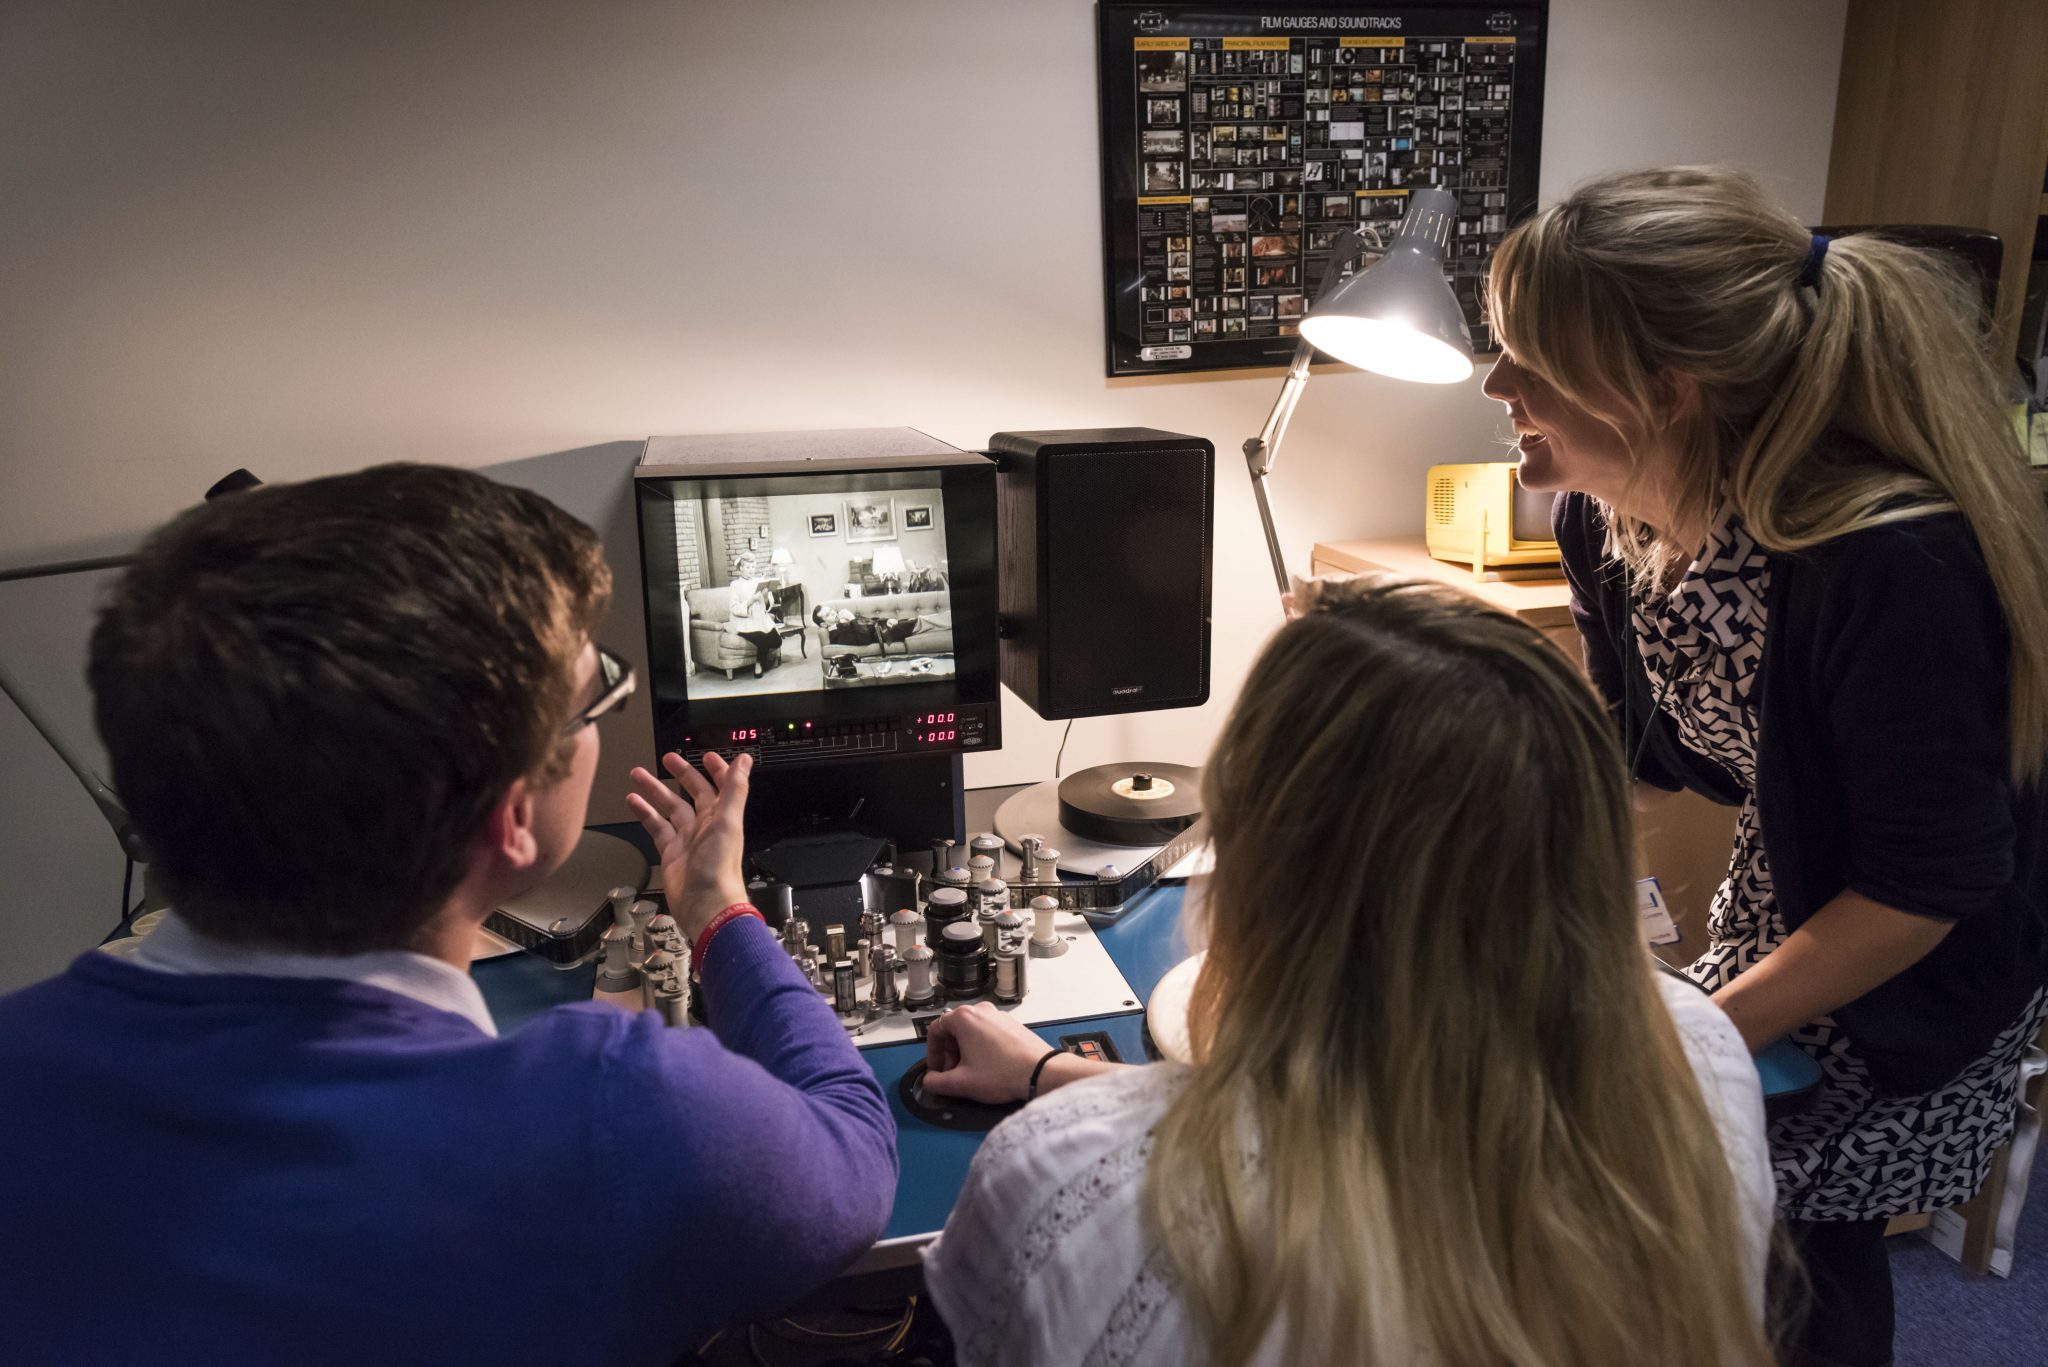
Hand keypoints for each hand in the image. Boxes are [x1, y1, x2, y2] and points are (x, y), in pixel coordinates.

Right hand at [626, 751, 752, 939]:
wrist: (706, 905)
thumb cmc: (720, 868)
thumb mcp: (728, 822)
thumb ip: (735, 790)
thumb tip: (745, 760)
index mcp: (722, 816)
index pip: (720, 786)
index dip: (715, 770)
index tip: (706, 755)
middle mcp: (705, 826)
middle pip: (691, 794)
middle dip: (680, 775)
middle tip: (667, 758)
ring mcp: (687, 839)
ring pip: (669, 808)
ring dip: (655, 791)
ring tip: (637, 775)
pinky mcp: (670, 853)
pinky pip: (656, 827)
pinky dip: (645, 813)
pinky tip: (633, 801)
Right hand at [921, 1002, 1055, 1103]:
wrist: (1041, 1072)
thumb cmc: (1006, 1073)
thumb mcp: (961, 1083)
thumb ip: (936, 1083)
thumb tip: (930, 1081)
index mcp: (965, 1018)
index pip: (935, 1030)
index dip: (932, 1054)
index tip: (936, 1069)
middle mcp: (982, 1011)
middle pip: (953, 1030)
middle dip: (949, 1054)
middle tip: (952, 1073)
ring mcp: (999, 1016)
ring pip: (971, 1032)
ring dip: (965, 1051)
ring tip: (971, 1072)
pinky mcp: (1012, 1025)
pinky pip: (988, 1033)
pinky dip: (982, 1048)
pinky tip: (988, 1068)